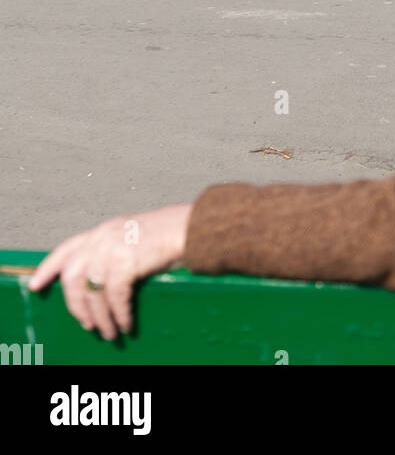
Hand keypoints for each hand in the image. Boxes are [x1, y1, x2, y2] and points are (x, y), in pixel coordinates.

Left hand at [28, 203, 192, 340]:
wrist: (193, 228)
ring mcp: (114, 247)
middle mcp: (103, 237)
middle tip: (86, 324)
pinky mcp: (127, 261)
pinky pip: (115, 297)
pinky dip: (120, 315)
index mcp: (103, 231)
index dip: (48, 267)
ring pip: (93, 292)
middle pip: (73, 276)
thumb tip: (98, 282)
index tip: (35, 285)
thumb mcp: (131, 236)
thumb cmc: (167, 236)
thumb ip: (112, 251)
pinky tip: (127, 325)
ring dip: (100, 318)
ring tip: (109, 333)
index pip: (66, 248)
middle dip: (75, 305)